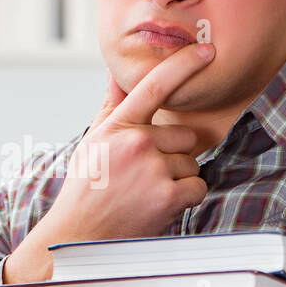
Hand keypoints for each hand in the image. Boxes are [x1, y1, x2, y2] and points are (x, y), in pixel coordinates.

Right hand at [2, 43, 214, 283]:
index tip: (207, 51)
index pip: (154, 85)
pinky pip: (197, 187)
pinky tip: (159, 205)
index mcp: (118, 125)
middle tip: (146, 175)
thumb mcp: (92, 142)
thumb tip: (116, 75)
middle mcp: (136, 141)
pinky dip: (185, 199)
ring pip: (192, 164)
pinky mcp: (167, 194)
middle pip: (185, 137)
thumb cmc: (86, 189)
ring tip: (147, 193)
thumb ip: (110, 108)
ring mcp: (152, 168)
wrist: (79, 235)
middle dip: (175, 155)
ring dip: (178, 180)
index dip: (184, 64)